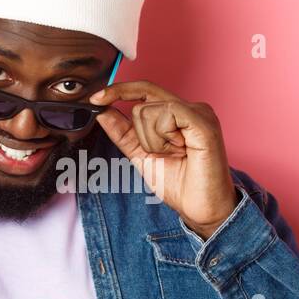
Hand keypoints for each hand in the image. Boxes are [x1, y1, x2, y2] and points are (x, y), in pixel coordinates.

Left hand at [90, 80, 237, 239]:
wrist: (201, 209)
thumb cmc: (179, 184)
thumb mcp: (141, 154)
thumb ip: (123, 132)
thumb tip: (102, 111)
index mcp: (178, 113)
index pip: (144, 90)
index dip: (118, 90)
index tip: (95, 99)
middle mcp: (190, 107)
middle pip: (142, 101)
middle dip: (141, 134)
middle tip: (164, 153)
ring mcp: (198, 112)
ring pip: (149, 109)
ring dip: (153, 140)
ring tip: (176, 154)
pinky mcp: (202, 120)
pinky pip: (166, 114)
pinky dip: (163, 137)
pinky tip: (181, 149)